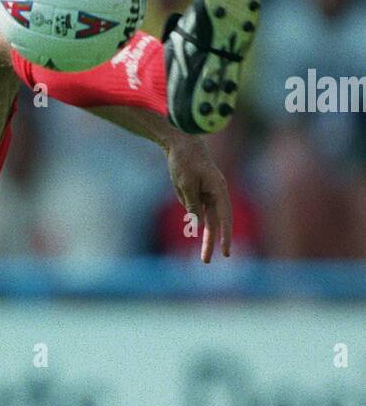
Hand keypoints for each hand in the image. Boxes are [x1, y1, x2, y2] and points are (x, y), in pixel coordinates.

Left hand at [165, 133, 232, 263]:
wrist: (181, 144)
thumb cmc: (185, 162)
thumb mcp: (185, 185)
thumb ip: (192, 205)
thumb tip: (199, 224)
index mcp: (219, 190)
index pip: (224, 218)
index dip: (225, 236)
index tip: (225, 252)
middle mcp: (217, 194)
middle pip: (215, 222)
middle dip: (210, 242)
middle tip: (206, 261)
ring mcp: (209, 194)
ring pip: (205, 218)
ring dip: (198, 228)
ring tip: (198, 247)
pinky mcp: (200, 193)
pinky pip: (194, 207)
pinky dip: (186, 203)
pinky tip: (180, 185)